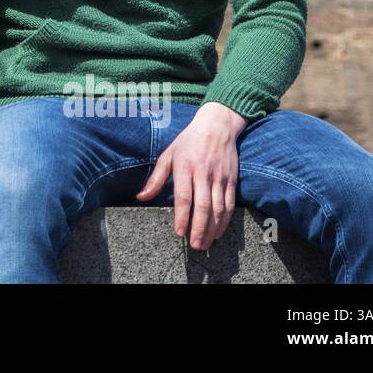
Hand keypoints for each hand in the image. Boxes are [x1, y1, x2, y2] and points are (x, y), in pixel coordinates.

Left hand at [136, 101, 247, 250]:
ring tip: (206, 244)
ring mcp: (219, 177)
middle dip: (199, 228)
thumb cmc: (188, 141)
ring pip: (218, 208)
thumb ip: (156, 178)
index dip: (182, 216)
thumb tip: (141, 197)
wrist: (217, 126)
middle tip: (195, 246)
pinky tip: (219, 232)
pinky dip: (225, 220)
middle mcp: (204, 173)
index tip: (179, 232)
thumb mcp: (168, 155)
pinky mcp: (231, 180)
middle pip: (203, 205)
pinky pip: (229, 204)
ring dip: (213, 228)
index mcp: (185, 167)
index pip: (184, 196)